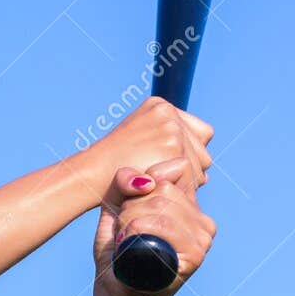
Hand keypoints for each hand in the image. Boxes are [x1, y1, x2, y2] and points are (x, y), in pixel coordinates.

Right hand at [76, 97, 213, 204]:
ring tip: (160, 185)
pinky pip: (195, 174)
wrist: (91, 175)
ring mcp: (171, 126)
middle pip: (202, 149)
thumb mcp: (137, 145)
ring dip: (186, 179)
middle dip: (188, 169)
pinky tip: (162, 189)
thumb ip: (166, 146)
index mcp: (159, 106)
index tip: (167, 169)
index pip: (199, 134)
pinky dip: (182, 186)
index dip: (187, 156)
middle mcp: (168, 112)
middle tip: (162, 180)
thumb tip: (204, 172)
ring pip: (202, 163)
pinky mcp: (173, 145)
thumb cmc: (112, 168)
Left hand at [92, 159, 217, 295]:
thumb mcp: (113, 213)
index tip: (126, 204)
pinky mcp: (196, 255)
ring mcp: (203, 238)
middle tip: (123, 231)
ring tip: (125, 240)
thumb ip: (121, 185)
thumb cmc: (115, 256)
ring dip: (130, 220)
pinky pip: (166, 227)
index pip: (176, 169)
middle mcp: (201, 220)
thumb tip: (144, 178)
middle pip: (163, 188)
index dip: (144, 179)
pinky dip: (139, 230)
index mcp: (188, 207)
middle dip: (130, 206)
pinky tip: (130, 242)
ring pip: (162, 205)